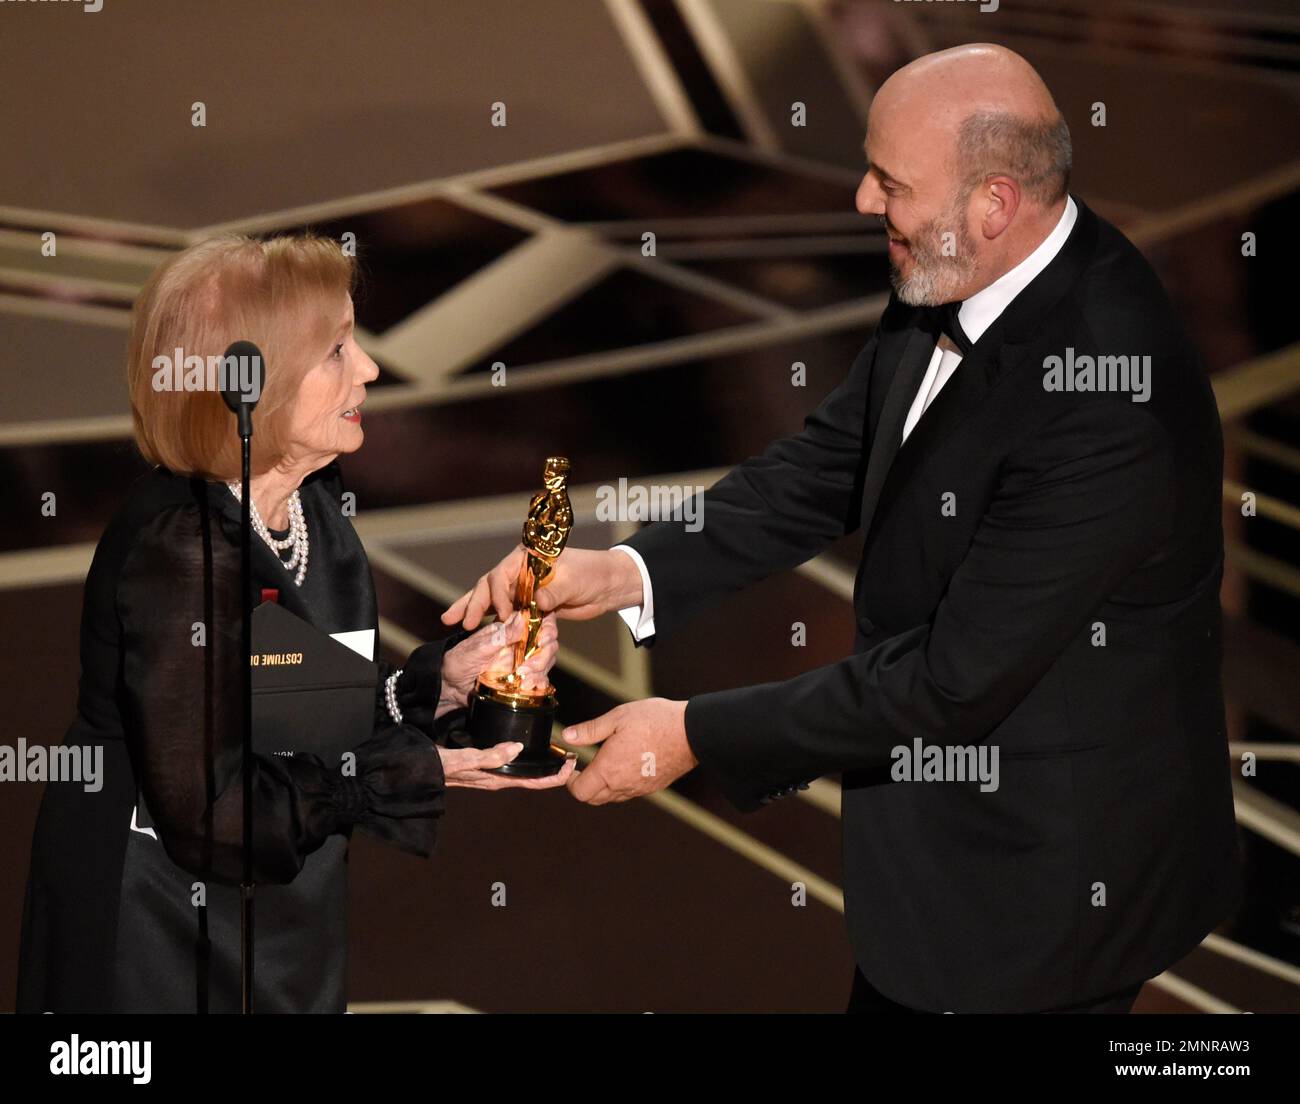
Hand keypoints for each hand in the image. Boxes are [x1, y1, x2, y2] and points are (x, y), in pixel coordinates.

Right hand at [437, 741, 576, 789]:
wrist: (411, 769)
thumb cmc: (433, 766)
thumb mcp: (461, 760)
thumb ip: (487, 756)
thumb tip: (517, 749)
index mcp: (494, 779)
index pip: (532, 782)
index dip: (554, 776)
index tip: (572, 765)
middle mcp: (494, 777)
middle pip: (530, 778)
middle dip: (552, 770)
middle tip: (572, 757)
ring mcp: (488, 773)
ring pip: (521, 772)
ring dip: (539, 765)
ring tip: (555, 754)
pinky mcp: (481, 764)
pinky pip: (508, 763)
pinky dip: (521, 758)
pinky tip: (524, 749)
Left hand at [438, 610, 557, 715]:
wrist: (450, 688)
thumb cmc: (458, 661)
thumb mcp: (478, 647)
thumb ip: (502, 636)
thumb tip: (523, 617)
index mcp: (509, 628)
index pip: (537, 620)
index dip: (547, 626)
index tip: (544, 637)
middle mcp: (520, 642)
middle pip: (547, 642)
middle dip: (544, 654)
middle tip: (529, 667)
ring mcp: (523, 661)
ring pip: (546, 660)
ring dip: (540, 669)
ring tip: (525, 680)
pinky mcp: (523, 678)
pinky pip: (539, 678)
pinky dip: (539, 683)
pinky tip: (531, 687)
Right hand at [441, 546, 642, 629]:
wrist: (607, 586)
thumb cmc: (592, 574)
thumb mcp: (573, 581)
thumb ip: (553, 592)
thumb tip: (536, 604)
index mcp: (527, 558)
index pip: (501, 575)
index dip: (497, 596)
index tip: (503, 615)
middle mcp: (520, 570)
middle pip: (489, 586)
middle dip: (473, 603)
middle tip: (459, 622)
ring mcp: (523, 588)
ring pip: (492, 599)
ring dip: (474, 610)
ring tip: (452, 622)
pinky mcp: (529, 604)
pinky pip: (507, 612)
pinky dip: (493, 621)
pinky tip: (477, 630)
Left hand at [563, 698, 695, 803]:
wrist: (691, 732)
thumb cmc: (655, 721)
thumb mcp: (617, 718)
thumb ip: (590, 730)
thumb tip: (568, 736)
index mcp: (608, 769)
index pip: (580, 791)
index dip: (570, 782)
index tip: (572, 767)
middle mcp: (622, 785)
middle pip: (594, 798)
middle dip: (584, 786)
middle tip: (584, 768)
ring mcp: (639, 788)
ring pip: (612, 797)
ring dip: (602, 787)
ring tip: (604, 764)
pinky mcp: (653, 787)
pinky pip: (630, 792)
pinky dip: (621, 785)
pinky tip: (625, 765)